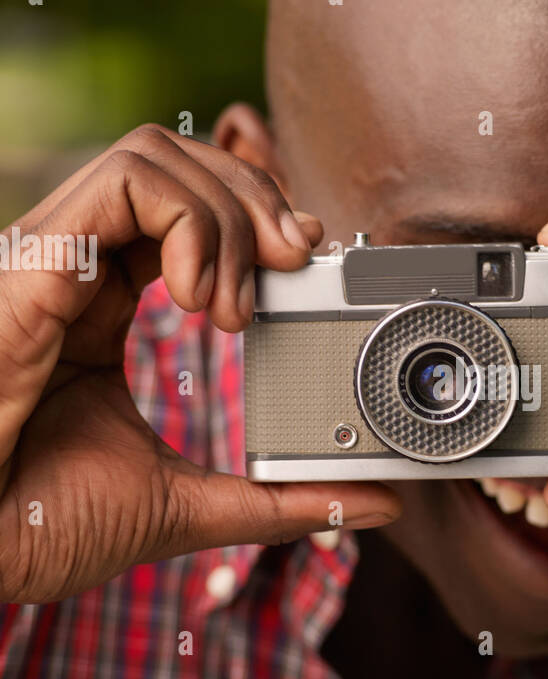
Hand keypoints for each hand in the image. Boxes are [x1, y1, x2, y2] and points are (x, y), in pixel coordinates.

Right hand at [0, 125, 398, 603]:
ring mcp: (54, 255)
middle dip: (258, 197)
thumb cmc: (38, 524)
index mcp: (98, 305)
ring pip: (156, 155)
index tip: (307, 256)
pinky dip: (190, 220)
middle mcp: (76, 267)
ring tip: (234, 305)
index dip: (253, 215)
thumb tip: (378, 502)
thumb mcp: (184, 503)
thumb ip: (278, 500)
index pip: (183, 214)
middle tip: (299, 257)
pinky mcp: (39, 260)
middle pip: (178, 163)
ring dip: (226, 215)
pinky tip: (200, 296)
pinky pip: (127, 180)